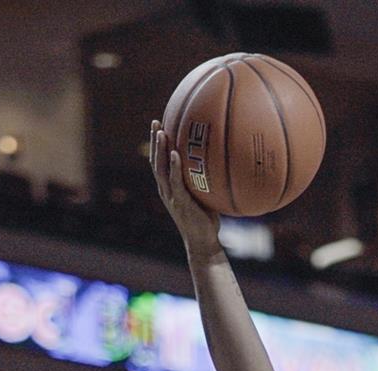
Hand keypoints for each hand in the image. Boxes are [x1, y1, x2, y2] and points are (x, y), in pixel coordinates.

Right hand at [149, 120, 220, 255]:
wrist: (203, 242)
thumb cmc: (206, 219)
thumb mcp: (205, 194)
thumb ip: (205, 179)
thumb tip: (222, 160)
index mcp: (169, 187)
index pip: (159, 161)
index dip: (157, 144)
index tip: (159, 125)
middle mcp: (166, 189)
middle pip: (155, 160)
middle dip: (154, 141)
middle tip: (155, 122)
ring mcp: (171, 196)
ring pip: (160, 169)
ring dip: (160, 150)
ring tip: (161, 132)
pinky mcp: (179, 202)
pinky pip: (175, 182)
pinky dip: (173, 167)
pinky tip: (174, 153)